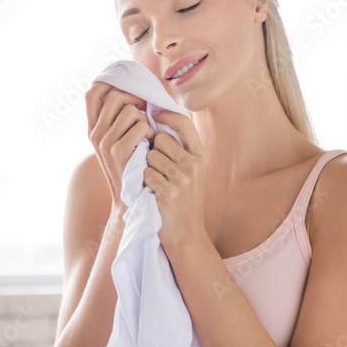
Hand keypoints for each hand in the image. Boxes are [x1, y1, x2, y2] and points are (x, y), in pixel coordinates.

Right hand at [84, 81, 156, 211]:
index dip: (107, 83)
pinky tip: (150, 146)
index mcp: (93, 130)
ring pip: (131, 111)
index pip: (91, 94)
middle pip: (116, 98)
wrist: (131, 199)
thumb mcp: (118, 142)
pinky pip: (141, 127)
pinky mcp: (119, 152)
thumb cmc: (132, 165)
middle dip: (135, 101)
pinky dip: (151, 133)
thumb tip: (133, 91)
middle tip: (145, 112)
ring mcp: (105, 144)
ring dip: (145, 121)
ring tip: (147, 136)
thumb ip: (119, 120)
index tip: (124, 86)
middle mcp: (95, 135)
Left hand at [143, 108, 208, 250]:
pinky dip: (145, 181)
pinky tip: (153, 191)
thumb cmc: (184, 198)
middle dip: (154, 149)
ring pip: (151, 156)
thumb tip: (160, 118)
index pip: (184, 122)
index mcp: (201, 155)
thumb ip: (181, 147)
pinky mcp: (168, 192)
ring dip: (148, 166)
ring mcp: (182, 178)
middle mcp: (194, 164)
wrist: (186, 232)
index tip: (154, 114)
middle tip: (158, 166)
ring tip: (157, 181)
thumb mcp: (192, 170)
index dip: (166, 115)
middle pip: (162, 138)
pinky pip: (146, 173)